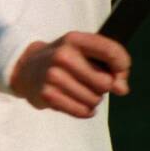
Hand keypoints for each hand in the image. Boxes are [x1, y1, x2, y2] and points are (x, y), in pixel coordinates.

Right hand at [10, 31, 129, 116]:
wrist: (27, 68)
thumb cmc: (63, 59)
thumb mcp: (83, 51)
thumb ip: (108, 64)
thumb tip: (122, 89)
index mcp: (75, 39)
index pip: (110, 51)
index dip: (122, 65)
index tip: (121, 71)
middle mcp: (63, 56)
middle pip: (105, 82)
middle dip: (104, 86)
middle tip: (92, 81)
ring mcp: (53, 76)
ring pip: (94, 99)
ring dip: (93, 99)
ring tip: (81, 90)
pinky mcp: (48, 95)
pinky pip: (82, 111)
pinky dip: (85, 110)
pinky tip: (78, 102)